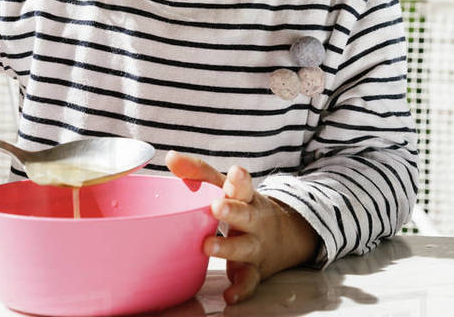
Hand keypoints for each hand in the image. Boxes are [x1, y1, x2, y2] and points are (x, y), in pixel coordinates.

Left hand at [166, 150, 319, 303]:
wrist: (283, 236)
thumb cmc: (243, 207)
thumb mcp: (226, 187)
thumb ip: (198, 172)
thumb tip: (170, 157)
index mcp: (245, 197)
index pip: (242, 185)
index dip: (239, 180)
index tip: (236, 173)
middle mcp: (253, 220)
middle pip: (247, 214)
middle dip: (234, 211)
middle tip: (217, 207)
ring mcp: (255, 246)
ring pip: (245, 247)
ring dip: (228, 247)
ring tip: (208, 247)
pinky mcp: (254, 270)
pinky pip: (249, 280)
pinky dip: (241, 288)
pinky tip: (230, 294)